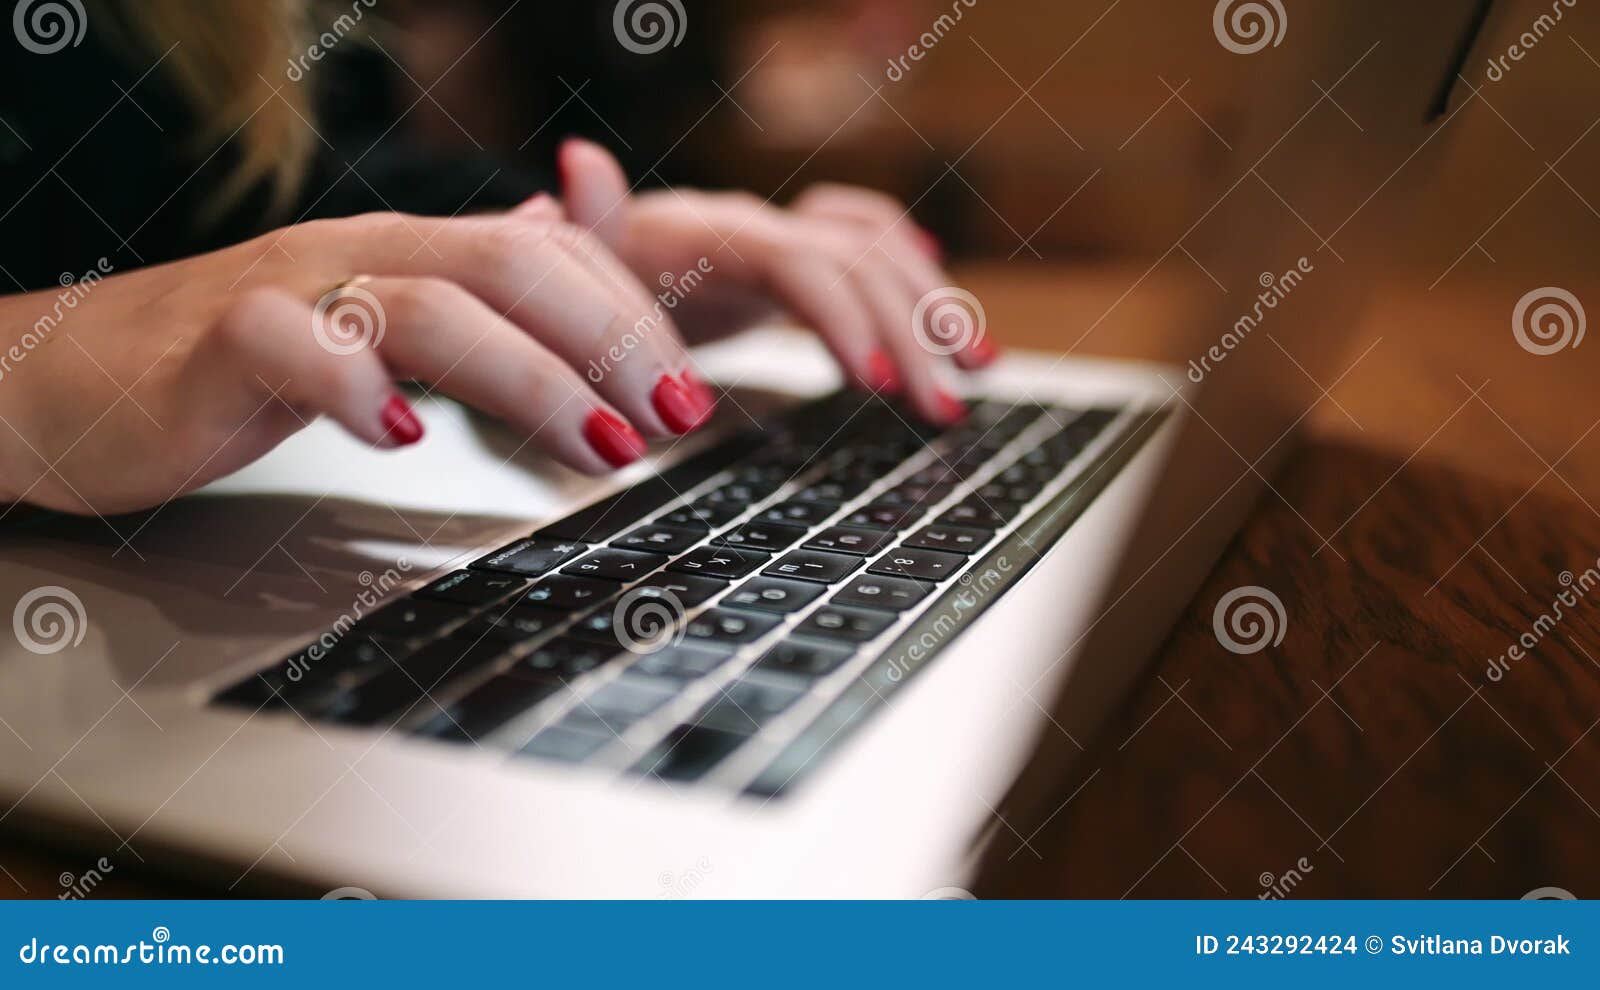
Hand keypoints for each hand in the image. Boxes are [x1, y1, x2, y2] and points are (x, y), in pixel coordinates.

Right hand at [0, 208, 716, 514]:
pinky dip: (354, 383)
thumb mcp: (371, 320)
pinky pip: (291, 344)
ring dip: (528, 376)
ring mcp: (288, 291)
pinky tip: (402, 434)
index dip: (632, 316)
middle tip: (677, 420)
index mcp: (410, 252)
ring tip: (595, 447)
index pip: (549, 253)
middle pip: (511, 266)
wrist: (66, 377)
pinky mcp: (214, 344)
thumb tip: (560, 244)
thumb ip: (468, 288)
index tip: (690, 395)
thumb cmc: (231, 361)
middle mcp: (360, 253)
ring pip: (426, 302)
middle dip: (612, 340)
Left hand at [555, 140, 997, 425]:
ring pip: (883, 257)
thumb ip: (587, 226)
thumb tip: (580, 161)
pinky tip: (951, 323)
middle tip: (941, 409)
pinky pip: (876, 260)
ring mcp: (784, 243)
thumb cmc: (579, 282)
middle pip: (860, 264)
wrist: (587, 274)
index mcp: (710, 231)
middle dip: (911, 334)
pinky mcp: (798, 269)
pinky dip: (920, 286)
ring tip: (976, 372)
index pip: (801, 260)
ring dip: (935, 312)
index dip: (844, 315)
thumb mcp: (572, 266)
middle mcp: (760, 225)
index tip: (878, 382)